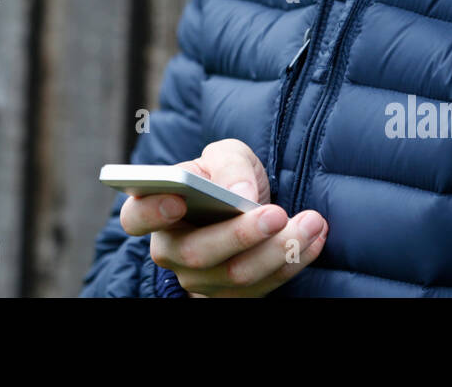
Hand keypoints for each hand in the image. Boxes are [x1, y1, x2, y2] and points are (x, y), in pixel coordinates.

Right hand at [119, 138, 328, 296]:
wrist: (248, 202)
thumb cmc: (227, 175)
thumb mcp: (227, 155)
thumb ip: (230, 166)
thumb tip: (240, 195)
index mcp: (154, 209)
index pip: (136, 217)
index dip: (152, 211)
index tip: (179, 198)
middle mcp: (171, 251)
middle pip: (197, 254)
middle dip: (240, 235)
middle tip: (276, 213)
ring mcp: (199, 281)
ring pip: (235, 276)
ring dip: (279, 250)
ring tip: (312, 221)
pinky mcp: (231, 296)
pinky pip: (262, 289)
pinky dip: (292, 264)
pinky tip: (315, 239)